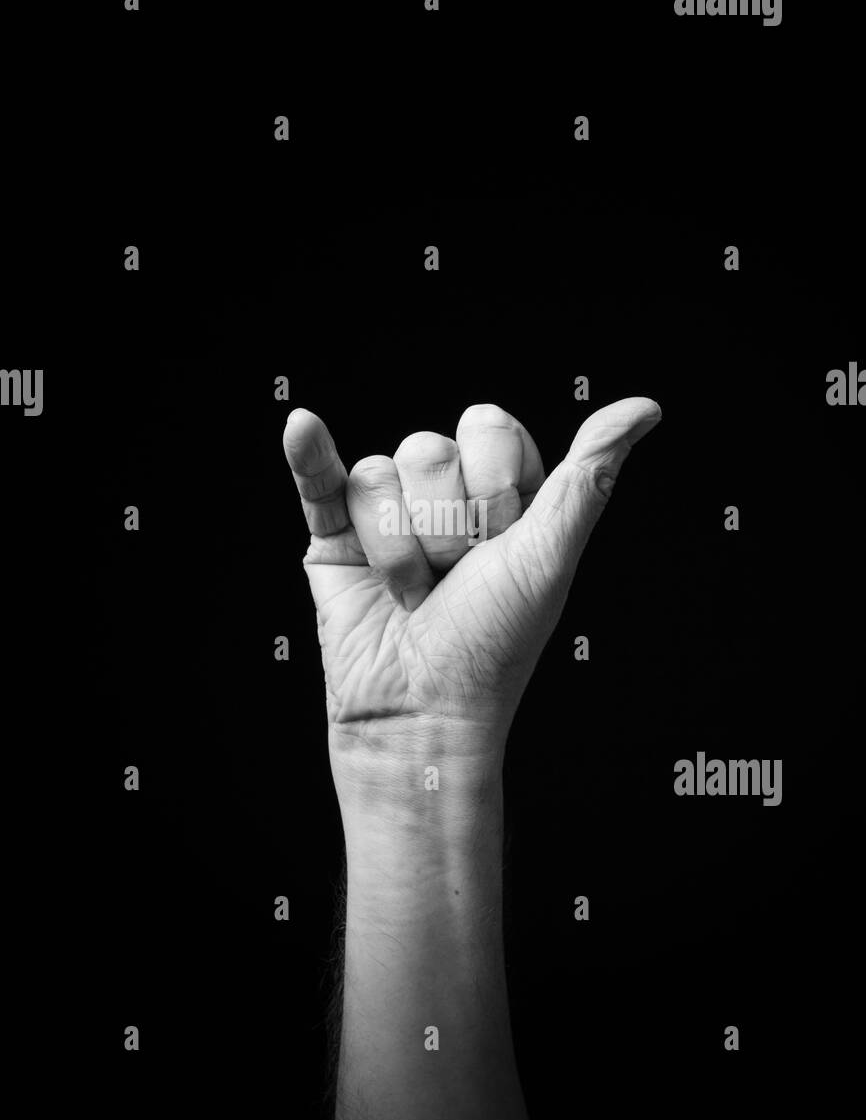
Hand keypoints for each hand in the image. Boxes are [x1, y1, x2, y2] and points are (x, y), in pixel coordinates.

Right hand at [283, 397, 660, 747]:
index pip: (489, 429)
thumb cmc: (494, 644)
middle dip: (443, 527)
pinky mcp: (332, 539)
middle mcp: (442, 498)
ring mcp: (384, 516)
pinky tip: (301, 426)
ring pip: (377, 473)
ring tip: (411, 594)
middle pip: (428, 448)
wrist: (424, 713)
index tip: (501, 543)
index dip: (494, 487)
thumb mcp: (551, 555)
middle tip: (451, 580)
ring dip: (398, 548)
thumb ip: (588, 475)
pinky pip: (317, 477)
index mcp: (502, 494)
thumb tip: (645, 406)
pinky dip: (306, 453)